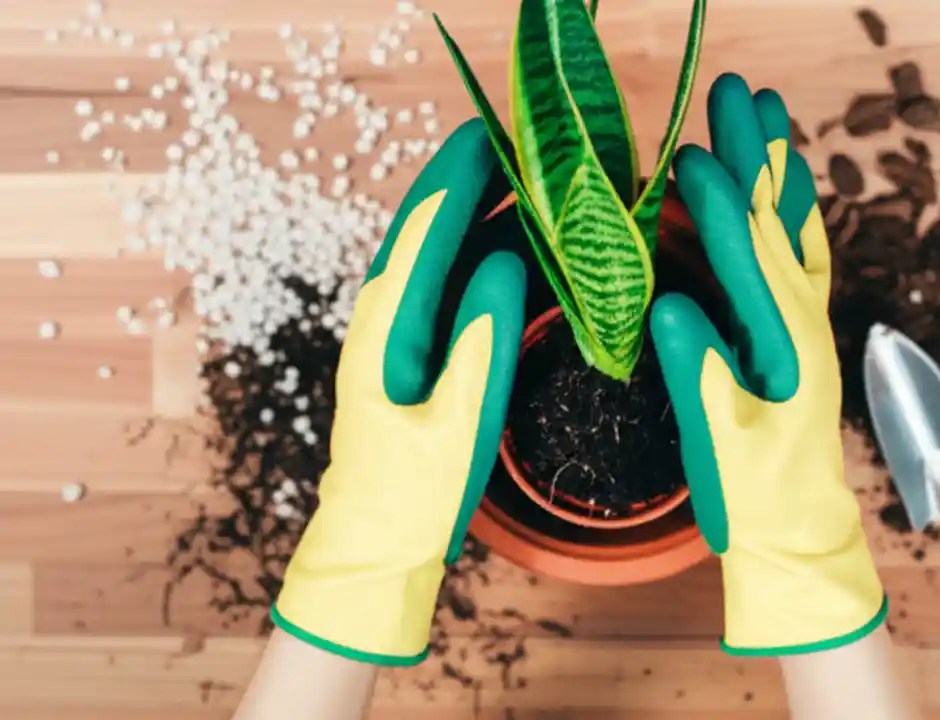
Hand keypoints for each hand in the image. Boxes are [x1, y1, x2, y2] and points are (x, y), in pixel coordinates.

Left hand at [273, 119, 525, 664]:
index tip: (486, 136)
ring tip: (514, 181)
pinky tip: (502, 250)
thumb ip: (480, 342)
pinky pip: (440, 294)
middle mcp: (380, 327)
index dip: (452, 184)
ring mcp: (392, 342)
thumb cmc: (411, 499)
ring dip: (469, 219)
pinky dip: (471, 263)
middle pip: (421, 236)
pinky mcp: (409, 361)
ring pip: (431, 261)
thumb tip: (504, 262)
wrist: (373, 554)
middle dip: (461, 186)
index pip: (420, 239)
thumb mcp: (455, 425)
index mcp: (383, 335)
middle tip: (510, 143)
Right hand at [651, 73, 885, 654]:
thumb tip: (667, 304)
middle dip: (759, 155)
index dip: (722, 203)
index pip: (751, 257)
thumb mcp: (723, 442)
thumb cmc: (757, 497)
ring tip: (764, 115)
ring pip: (793, 230)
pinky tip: (776, 190)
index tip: (693, 154)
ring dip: (777, 170)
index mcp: (787, 345)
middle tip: (740, 93)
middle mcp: (804, 322)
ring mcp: (804, 324)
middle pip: (780, 221)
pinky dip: (786, 213)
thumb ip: (700, 370)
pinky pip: (795, 258)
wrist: (798, 535)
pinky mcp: (794, 335)